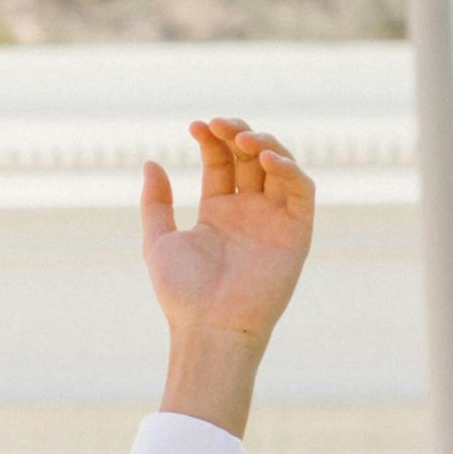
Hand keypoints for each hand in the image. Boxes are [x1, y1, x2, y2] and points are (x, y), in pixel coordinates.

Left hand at [141, 116, 312, 433]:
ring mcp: (274, 220)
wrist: (210, 329)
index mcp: (219, 212)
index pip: (222, 162)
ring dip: (265, 145)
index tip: (195, 127)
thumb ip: (155, 203)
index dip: (212, 140)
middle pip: (251, 158)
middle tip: (220, 124)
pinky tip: (267, 159)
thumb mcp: (158, 241)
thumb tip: (150, 162)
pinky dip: (290, 169)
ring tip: (243, 139)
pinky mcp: (296, 233)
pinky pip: (302, 191)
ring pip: (280, 167)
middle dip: (237, 134)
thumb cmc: (182, 294)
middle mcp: (249, 212)